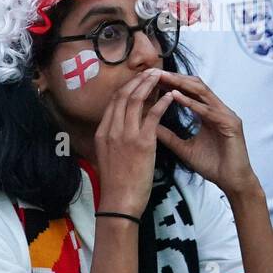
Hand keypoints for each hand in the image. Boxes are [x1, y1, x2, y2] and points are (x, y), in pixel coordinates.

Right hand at [94, 68, 174, 216]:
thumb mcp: (107, 156)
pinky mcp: (142, 142)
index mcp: (102, 132)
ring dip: (149, 85)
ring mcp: (125, 135)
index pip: (113, 102)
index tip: (138, 79)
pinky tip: (170, 96)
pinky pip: (153, 115)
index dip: (127, 87)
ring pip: (136, 100)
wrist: (119, 201)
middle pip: (123, 96)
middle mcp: (111, 130)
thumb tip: (121, 128)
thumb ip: (113, 139)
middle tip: (151, 71)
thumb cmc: (116, 182)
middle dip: (138, 80)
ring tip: (161, 76)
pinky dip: (162, 102)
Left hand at [153, 71, 258, 196]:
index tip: (149, 78)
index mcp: (207, 113)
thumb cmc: (210, 165)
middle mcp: (218, 110)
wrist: (231, 182)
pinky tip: (175, 96)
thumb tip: (146, 124)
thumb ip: (167, 135)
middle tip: (153, 71)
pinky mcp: (231, 124)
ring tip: (162, 77)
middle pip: (195, 86)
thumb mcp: (182, 147)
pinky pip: (208, 110)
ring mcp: (226, 115)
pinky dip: (191, 103)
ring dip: (181, 84)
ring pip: (202, 92)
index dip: (169, 83)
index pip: (188, 91)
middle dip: (174, 77)